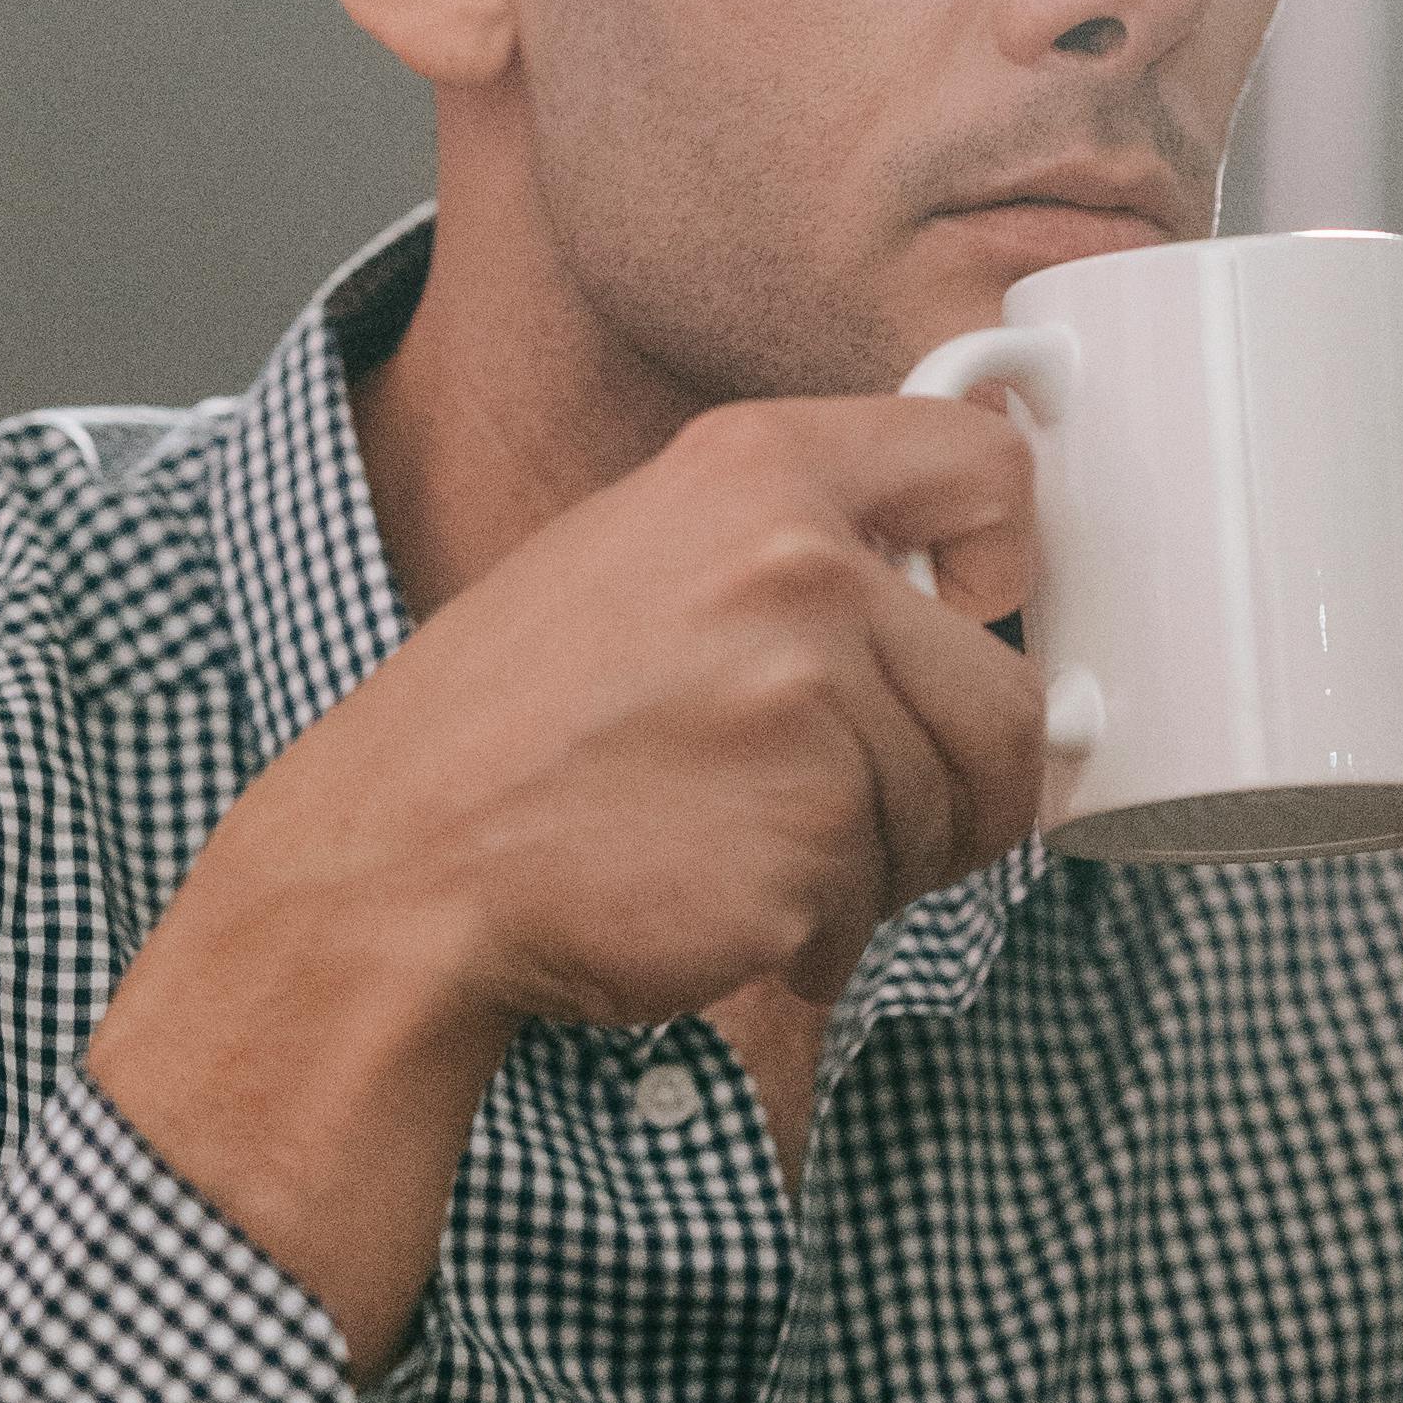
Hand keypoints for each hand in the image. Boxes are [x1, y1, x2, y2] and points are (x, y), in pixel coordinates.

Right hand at [88, 398, 1044, 1364]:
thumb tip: (967, 606)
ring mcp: (807, 706)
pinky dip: (818, 931)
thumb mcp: (643, 560)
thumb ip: (802, 554)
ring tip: (735, 843)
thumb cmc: (514, 733)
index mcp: (756, 471)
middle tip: (844, 806)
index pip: (988, 472)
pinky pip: (884, 905)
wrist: (397, 868)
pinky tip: (713, 898)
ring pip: (952, 813)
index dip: (1004, 558)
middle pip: (1005, 696)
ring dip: (872, 865)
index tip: (978, 608)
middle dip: (952, 779)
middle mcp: (797, 567)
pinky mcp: (809, 840)